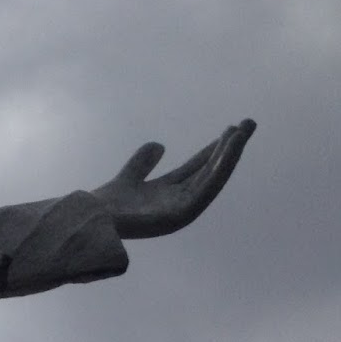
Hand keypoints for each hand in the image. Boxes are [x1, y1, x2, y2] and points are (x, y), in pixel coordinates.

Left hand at [93, 119, 255, 238]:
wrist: (92, 218)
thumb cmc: (106, 205)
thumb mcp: (130, 176)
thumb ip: (143, 162)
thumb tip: (160, 145)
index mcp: (169, 193)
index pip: (198, 167)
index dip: (215, 149)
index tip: (231, 130)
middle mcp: (180, 201)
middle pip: (210, 170)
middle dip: (230, 148)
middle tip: (248, 123)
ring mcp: (183, 209)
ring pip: (213, 177)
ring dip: (230, 154)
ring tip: (243, 132)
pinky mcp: (182, 215)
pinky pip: (206, 188)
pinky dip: (220, 168)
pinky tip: (230, 150)